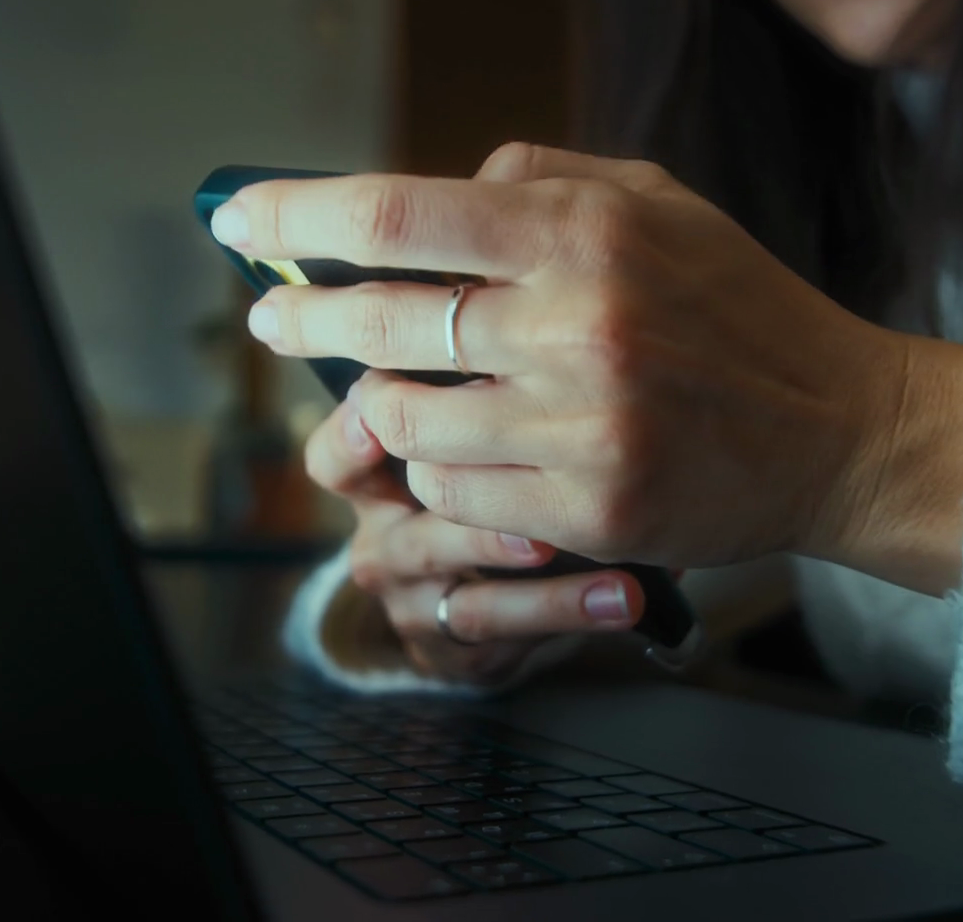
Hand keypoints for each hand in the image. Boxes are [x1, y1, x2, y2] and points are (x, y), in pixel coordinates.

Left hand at [220, 144, 962, 593]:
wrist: (840, 430)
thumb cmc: (738, 307)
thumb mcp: (656, 204)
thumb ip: (542, 179)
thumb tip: (437, 188)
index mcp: (582, 229)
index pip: (398, 213)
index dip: (298, 217)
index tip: (240, 223)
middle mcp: (574, 321)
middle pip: (380, 319)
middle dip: (303, 320)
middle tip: (272, 322)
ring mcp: (579, 422)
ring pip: (404, 421)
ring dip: (380, 409)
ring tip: (391, 396)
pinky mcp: (588, 506)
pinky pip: (453, 494)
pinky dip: (438, 475)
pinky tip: (463, 456)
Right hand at [303, 391, 645, 684]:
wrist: (493, 600)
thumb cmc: (494, 485)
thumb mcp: (475, 435)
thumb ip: (482, 391)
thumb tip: (531, 312)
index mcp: (378, 477)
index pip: (339, 454)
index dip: (350, 433)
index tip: (379, 407)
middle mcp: (385, 537)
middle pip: (394, 523)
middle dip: (448, 501)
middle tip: (505, 470)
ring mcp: (416, 597)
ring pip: (451, 579)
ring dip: (508, 557)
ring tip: (570, 545)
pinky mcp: (456, 648)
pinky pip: (502, 631)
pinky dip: (567, 610)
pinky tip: (624, 595)